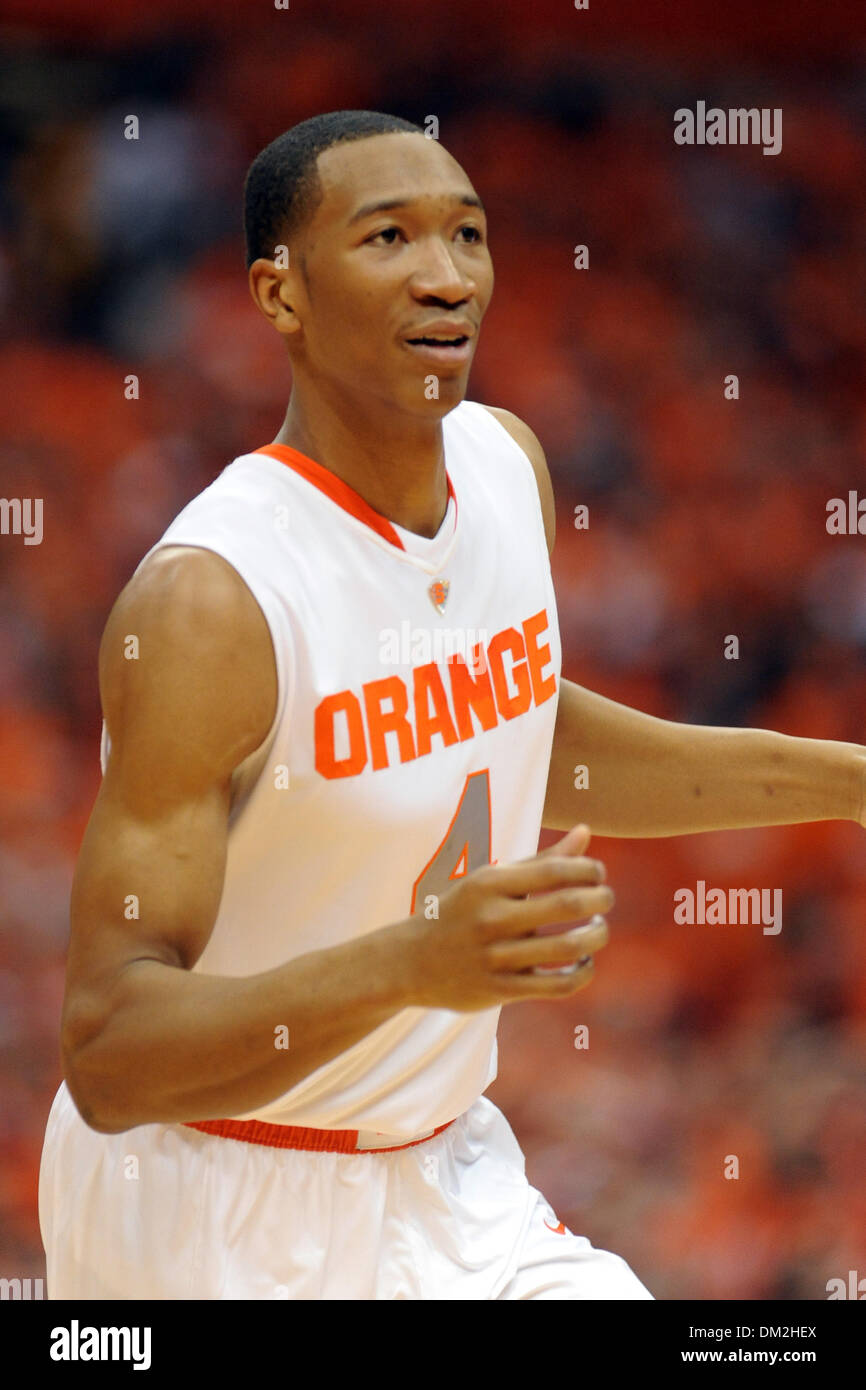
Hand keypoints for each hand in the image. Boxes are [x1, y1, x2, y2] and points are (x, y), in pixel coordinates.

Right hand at [401, 824, 612, 1011]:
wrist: (410, 962)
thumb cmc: (462, 913)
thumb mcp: (491, 881)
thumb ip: (541, 861)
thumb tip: (585, 832)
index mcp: (489, 884)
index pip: (555, 869)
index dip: (589, 869)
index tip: (597, 873)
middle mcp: (493, 918)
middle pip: (568, 904)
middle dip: (601, 898)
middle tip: (606, 898)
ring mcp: (497, 957)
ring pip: (569, 948)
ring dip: (597, 936)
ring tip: (599, 929)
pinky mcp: (502, 989)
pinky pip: (558, 984)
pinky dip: (583, 972)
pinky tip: (584, 961)